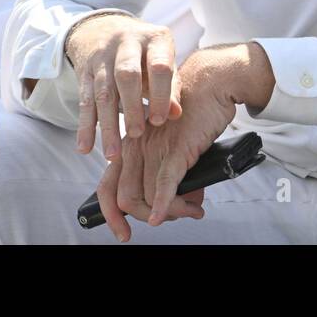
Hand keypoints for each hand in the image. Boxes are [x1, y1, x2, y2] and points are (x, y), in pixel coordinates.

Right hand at [65, 13, 181, 159]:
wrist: (104, 28)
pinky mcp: (84, 70)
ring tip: (112, 154)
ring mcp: (102, 55)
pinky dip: (85, 126)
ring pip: (103, 92)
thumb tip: (176, 114)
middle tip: (136, 134)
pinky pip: (84, 100)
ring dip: (107, 125)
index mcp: (155, 38)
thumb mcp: (163, 60)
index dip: (160, 95)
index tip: (159, 121)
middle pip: (126, 75)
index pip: (159, 66)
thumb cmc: (145, 52)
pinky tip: (85, 147)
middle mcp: (127, 42)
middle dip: (131, 107)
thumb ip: (172, 86)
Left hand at [96, 44, 267, 241]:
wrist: (211, 84)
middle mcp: (135, 147)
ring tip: (193, 209)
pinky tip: (178, 213)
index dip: (110, 216)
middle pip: (127, 199)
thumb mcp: (171, 142)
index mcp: (129, 145)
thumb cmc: (192, 110)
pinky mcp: (176, 149)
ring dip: (171, 213)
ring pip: (148, 197)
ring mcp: (153, 148)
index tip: (122, 232)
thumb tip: (183, 203)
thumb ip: (170, 173)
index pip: (106, 189)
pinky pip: (166, 185)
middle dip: (146, 217)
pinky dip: (168, 206)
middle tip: (172, 217)